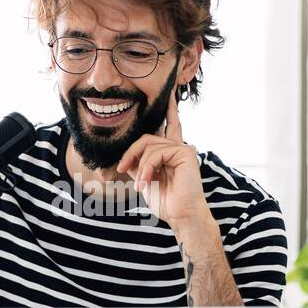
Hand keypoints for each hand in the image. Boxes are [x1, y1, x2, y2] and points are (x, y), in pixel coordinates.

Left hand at [117, 90, 211, 234]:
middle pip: (148, 137)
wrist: (181, 216)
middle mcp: (179, 147)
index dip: (170, 109)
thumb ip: (137, 165)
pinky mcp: (185, 153)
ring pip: (149, 145)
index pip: (170, 125)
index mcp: (172, 152)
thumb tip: (123, 159)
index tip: (170, 91)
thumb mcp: (145, 180)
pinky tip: (145, 182)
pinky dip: (146, 168)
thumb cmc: (166, 202)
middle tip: (121, 168)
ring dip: (138, 165)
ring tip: (138, 184)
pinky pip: (156, 152)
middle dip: (131, 152)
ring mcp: (183, 148)